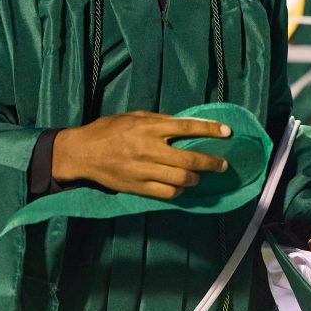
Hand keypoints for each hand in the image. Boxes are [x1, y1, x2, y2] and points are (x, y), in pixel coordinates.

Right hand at [52, 110, 230, 198]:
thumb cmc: (109, 130)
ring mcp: (144, 170)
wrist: (83, 153)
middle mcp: (149, 149)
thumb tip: (184, 125)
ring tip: (199, 176)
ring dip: (196, 179)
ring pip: (181, 180)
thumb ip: (159, 121)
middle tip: (222, 164)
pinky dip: (179, 191)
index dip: (210, 129)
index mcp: (149, 127)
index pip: (187, 127)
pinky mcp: (138, 187)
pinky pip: (167, 194)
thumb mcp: (134, 116)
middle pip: (189, 160)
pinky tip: (181, 187)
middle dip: (211, 163)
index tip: (227, 132)